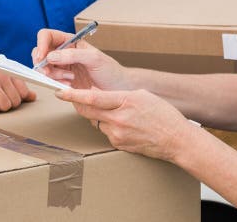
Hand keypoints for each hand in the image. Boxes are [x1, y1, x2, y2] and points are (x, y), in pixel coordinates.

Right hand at [32, 29, 129, 90]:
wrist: (117, 90)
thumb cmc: (110, 71)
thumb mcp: (94, 59)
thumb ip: (73, 55)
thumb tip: (51, 56)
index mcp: (71, 42)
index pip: (48, 36)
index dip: (41, 44)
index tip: (42, 57)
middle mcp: (64, 53)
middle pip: (40, 52)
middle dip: (43, 63)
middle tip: (50, 72)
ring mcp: (62, 68)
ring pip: (43, 68)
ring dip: (52, 75)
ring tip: (70, 80)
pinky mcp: (62, 82)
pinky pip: (49, 81)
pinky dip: (55, 84)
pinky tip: (69, 86)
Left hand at [55, 88, 193, 162]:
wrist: (176, 140)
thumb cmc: (164, 115)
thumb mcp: (142, 95)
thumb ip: (120, 95)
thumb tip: (101, 94)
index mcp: (125, 102)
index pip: (92, 98)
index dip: (73, 94)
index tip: (60, 91)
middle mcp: (118, 120)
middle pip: (88, 111)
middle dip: (77, 103)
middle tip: (69, 96)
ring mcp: (117, 134)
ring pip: (97, 121)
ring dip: (97, 114)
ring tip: (113, 111)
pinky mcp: (118, 144)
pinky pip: (106, 131)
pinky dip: (108, 125)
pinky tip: (121, 123)